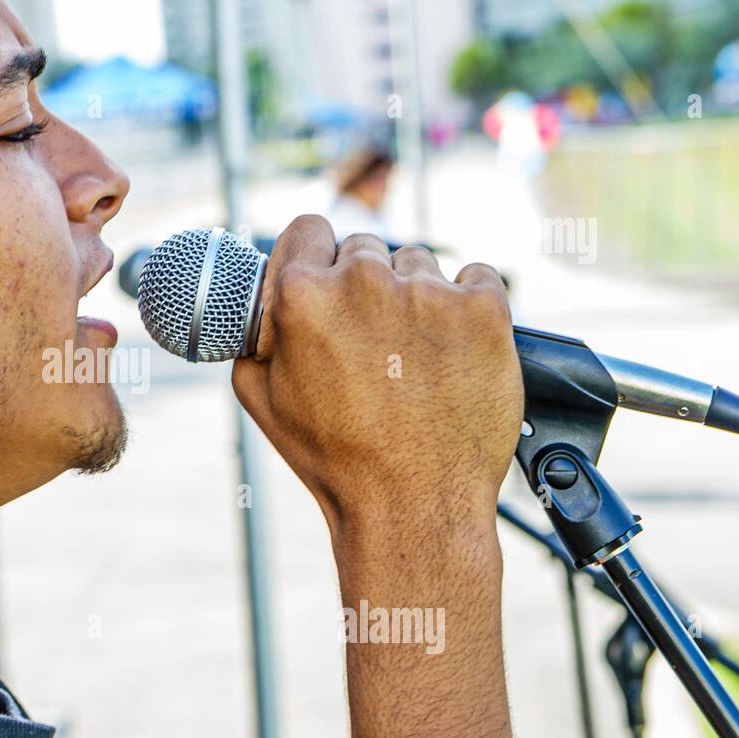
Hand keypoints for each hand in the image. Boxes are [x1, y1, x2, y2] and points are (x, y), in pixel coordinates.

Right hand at [232, 216, 522, 536]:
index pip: (308, 230)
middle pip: (363, 248)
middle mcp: (363, 280)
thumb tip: (263, 302)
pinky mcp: (483, 307)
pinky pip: (475, 277)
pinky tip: (452, 349)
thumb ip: (256, 334)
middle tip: (370, 342)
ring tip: (412, 356)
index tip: (325, 282)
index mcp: (302, 295)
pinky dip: (466, 306)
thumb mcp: (261, 399)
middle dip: (362, 287)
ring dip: (413, 297)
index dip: (313, 258)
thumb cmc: (335, 459)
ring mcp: (427, 291)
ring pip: (417, 264)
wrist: (413, 507)